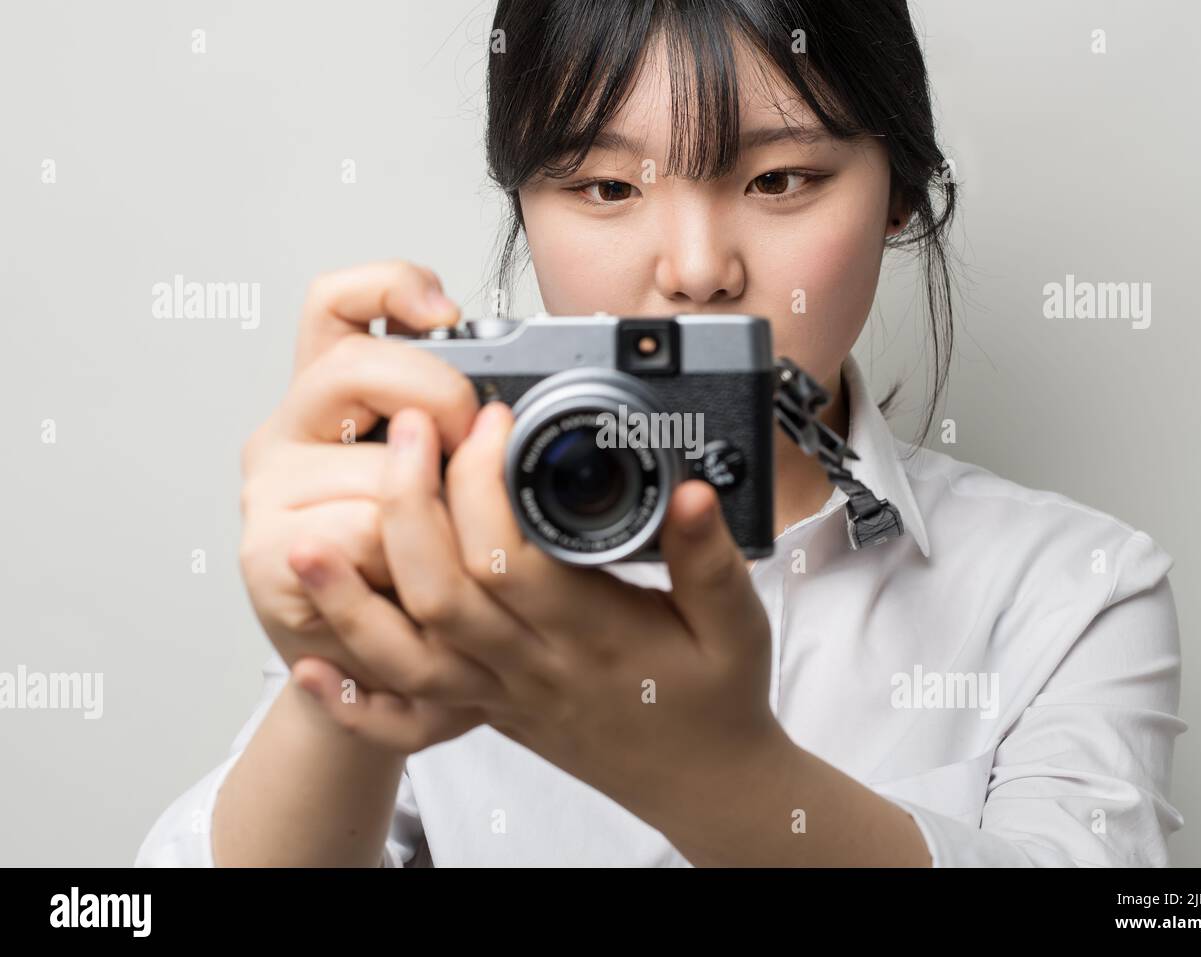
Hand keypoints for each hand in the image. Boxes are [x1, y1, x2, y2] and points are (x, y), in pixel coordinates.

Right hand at [238, 260, 490, 744]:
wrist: (377, 675)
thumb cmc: (423, 571)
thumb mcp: (449, 484)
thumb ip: (468, 432)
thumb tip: (527, 404)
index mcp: (333, 395)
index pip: (338, 302)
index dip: (391, 286)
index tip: (448, 312)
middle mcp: (291, 429)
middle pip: (354, 367)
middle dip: (438, 397)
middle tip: (478, 440)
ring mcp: (271, 490)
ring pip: (370, 465)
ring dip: (432, 506)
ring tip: (454, 541)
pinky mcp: (266, 554)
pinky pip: (357, 539)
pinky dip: (402, 566)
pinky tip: (410, 584)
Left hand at [289, 400, 788, 816]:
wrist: (702, 783)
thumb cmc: (717, 702)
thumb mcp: (736, 625)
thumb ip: (711, 559)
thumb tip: (690, 492)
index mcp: (593, 634)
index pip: (515, 557)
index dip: (488, 482)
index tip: (492, 418)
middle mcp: (533, 667)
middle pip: (443, 593)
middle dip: (410, 505)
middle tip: (405, 431)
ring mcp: (500, 696)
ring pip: (406, 655)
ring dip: (349, 602)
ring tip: (303, 546)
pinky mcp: (486, 712)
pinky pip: (406, 717)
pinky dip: (351, 701)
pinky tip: (309, 670)